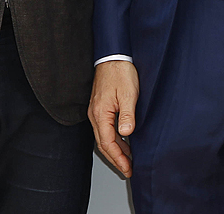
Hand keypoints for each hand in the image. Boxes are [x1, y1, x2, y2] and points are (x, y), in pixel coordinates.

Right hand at [88, 60, 139, 177]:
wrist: (113, 55)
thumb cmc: (120, 71)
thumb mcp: (129, 94)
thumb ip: (127, 115)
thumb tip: (125, 134)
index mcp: (100, 113)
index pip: (108, 143)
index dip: (118, 158)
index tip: (127, 168)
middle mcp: (95, 114)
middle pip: (103, 143)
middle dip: (115, 158)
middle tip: (127, 169)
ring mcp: (96, 110)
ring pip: (104, 137)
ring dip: (115, 149)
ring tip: (127, 159)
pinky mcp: (100, 106)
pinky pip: (105, 128)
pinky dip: (114, 138)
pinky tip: (123, 140)